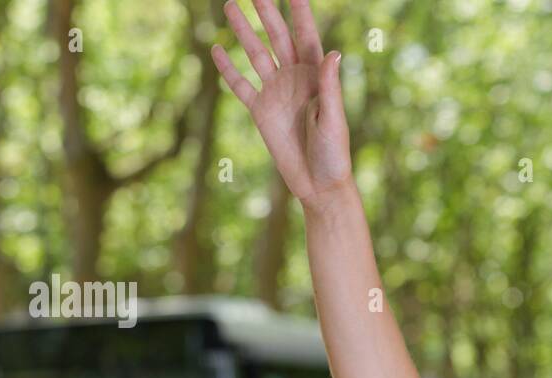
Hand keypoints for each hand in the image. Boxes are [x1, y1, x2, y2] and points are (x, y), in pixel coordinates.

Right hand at [211, 0, 352, 210]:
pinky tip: (217, 49)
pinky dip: (228, 69)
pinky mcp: (260, 112)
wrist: (317, 185)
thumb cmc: (334, 154)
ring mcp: (276, 93)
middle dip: (267, 12)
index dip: (300, 12)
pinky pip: (241, 85)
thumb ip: (329, 86)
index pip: (306, 36)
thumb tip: (333, 53)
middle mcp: (295, 80)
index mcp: (316, 77)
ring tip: (231, 6)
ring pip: (257, 54)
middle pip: (278, 38)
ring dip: (245, 31)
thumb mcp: (333, 119)